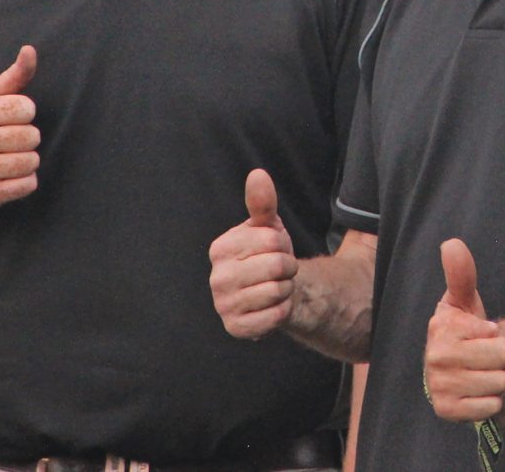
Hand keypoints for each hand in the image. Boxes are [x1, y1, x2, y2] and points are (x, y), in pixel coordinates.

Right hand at [0, 46, 38, 208]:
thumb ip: (13, 76)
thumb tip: (30, 50)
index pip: (27, 108)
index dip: (23, 114)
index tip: (7, 120)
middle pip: (32, 136)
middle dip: (25, 139)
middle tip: (6, 142)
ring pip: (33, 161)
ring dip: (26, 161)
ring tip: (6, 159)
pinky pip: (28, 185)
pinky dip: (24, 182)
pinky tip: (6, 177)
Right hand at [209, 169, 298, 338]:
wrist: (272, 291)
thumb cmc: (268, 254)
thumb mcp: (267, 226)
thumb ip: (262, 202)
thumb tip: (258, 175)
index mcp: (220, 248)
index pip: (272, 240)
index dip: (283, 244)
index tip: (274, 250)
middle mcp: (216, 278)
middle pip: (276, 266)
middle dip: (288, 267)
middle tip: (278, 271)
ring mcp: (223, 305)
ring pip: (277, 291)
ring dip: (286, 289)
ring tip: (274, 287)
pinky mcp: (236, 328)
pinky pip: (275, 316)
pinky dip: (282, 310)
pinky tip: (272, 306)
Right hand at [425, 238, 504, 422]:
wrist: (456, 368)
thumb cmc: (464, 329)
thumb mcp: (464, 300)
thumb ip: (462, 273)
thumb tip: (452, 244)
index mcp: (441, 328)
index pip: (498, 336)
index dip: (496, 336)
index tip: (482, 335)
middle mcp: (435, 358)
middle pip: (502, 361)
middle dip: (501, 360)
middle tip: (485, 357)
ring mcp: (439, 386)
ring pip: (498, 385)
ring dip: (497, 381)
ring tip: (481, 373)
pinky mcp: (445, 410)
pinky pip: (490, 407)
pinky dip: (490, 402)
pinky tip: (476, 393)